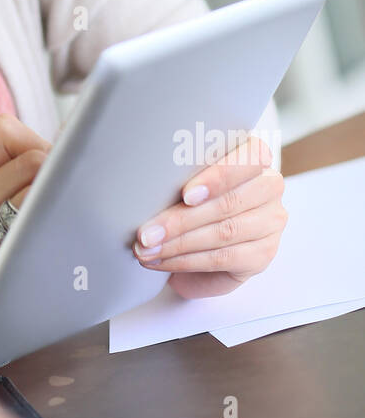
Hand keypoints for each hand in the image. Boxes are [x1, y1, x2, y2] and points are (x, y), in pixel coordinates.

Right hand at [0, 114, 50, 348]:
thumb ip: (11, 183)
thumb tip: (68, 155)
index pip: (4, 132)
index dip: (34, 141)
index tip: (49, 167)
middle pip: (32, 157)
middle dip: (60, 170)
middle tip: (68, 196)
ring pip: (37, 188)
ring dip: (62, 197)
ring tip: (69, 217)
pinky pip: (34, 227)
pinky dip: (56, 226)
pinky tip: (62, 240)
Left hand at [133, 134, 286, 298]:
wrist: (203, 245)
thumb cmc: (192, 198)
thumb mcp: (186, 176)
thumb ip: (181, 172)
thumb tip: (146, 179)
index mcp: (254, 155)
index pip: (248, 159)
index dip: (217, 178)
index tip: (185, 195)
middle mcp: (269, 186)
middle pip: (227, 203)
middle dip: (180, 220)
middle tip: (146, 233)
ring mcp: (270, 221)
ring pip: (224, 232)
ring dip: (179, 244)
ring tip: (147, 249)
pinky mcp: (263, 254)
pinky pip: (224, 258)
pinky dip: (187, 261)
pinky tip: (164, 261)